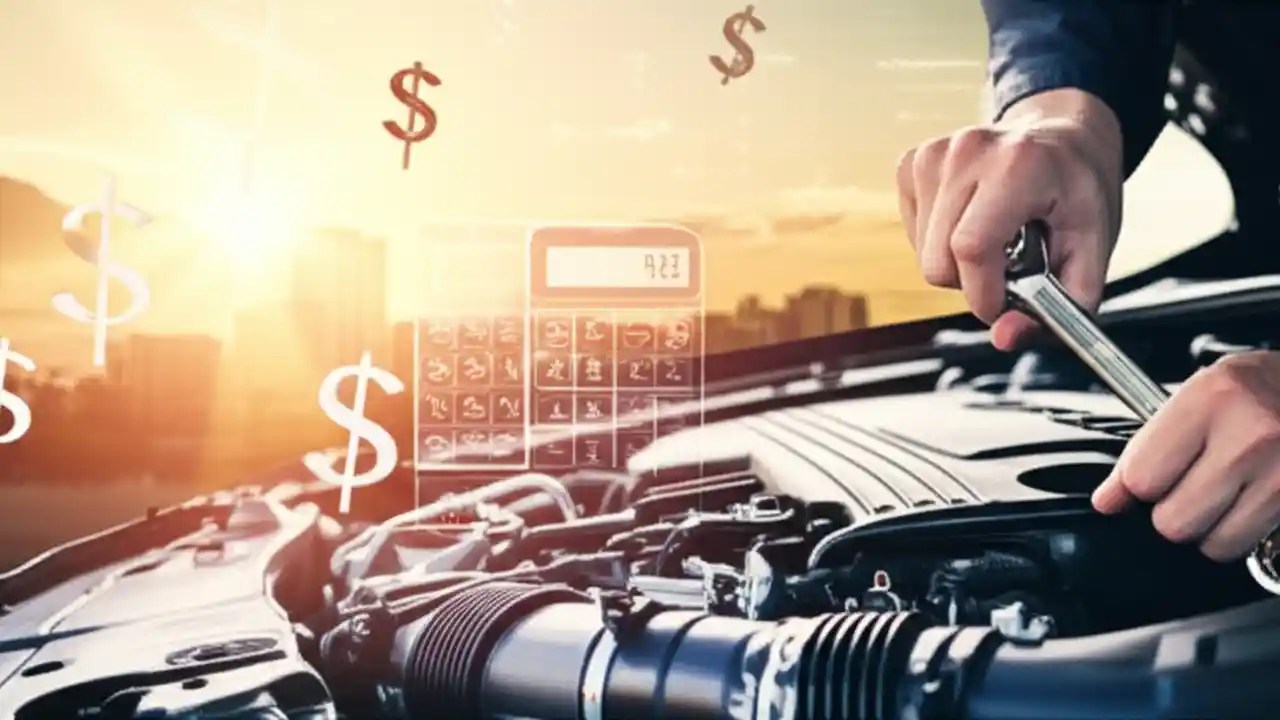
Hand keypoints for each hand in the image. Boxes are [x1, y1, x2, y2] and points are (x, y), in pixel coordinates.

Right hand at [896, 88, 1124, 349]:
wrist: (1063, 135)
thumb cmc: (1078, 190)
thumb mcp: (1091, 250)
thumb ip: (1059, 304)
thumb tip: (1004, 337)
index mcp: (1019, 164)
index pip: (972, 248)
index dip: (983, 293)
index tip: (1003, 304)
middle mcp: (969, 151)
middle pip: (939, 259)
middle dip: (971, 282)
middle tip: (1007, 266)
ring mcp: (935, 153)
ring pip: (923, 253)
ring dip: (955, 262)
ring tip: (993, 238)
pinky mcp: (913, 161)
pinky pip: (913, 233)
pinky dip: (939, 242)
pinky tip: (969, 222)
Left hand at [1093, 351, 1279, 560]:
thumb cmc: (1258, 388)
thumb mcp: (1199, 393)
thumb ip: (1146, 445)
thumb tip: (1108, 500)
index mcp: (1211, 399)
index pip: (1141, 477)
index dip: (1133, 487)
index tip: (1139, 484)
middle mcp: (1249, 437)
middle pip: (1174, 521)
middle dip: (1170, 511)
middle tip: (1185, 486)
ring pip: (1213, 544)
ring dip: (1207, 528)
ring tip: (1219, 493)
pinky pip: (1249, 545)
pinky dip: (1239, 533)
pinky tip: (1244, 501)